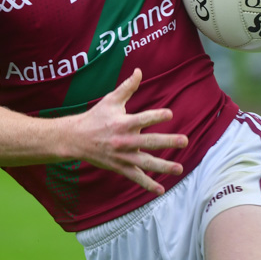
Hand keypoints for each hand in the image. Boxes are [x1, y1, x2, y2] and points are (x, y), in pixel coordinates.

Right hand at [73, 69, 187, 194]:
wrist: (76, 138)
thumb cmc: (95, 117)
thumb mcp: (110, 100)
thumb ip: (127, 87)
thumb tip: (139, 71)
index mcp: (123, 123)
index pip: (143, 119)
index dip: (157, 116)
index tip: (169, 114)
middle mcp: (124, 140)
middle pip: (149, 141)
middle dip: (168, 141)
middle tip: (184, 141)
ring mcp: (122, 156)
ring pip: (146, 163)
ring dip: (163, 166)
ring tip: (179, 168)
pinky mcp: (119, 167)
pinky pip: (135, 177)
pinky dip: (147, 184)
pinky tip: (160, 189)